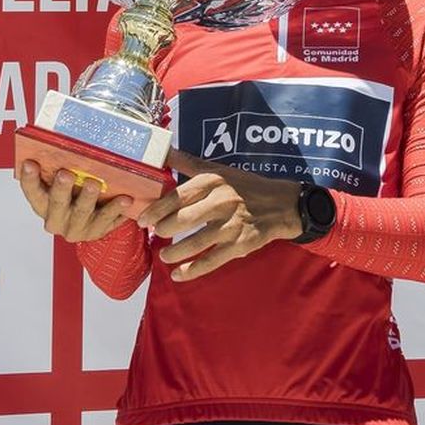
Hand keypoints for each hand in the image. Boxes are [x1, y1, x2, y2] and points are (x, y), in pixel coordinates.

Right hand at [18, 160, 133, 241]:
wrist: (93, 220)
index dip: (29, 178)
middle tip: (66, 174)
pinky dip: (116, 209)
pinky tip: (124, 199)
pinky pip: (108, 221)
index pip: (32, 192)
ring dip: (88, 198)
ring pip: (83, 214)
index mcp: (43, 204)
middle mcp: (58, 219)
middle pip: (57, 204)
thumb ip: (59, 166)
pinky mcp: (98, 231)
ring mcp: (78, 228)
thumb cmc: (74, 194)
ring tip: (94, 184)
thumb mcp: (62, 182)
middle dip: (61, 189)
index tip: (30, 163)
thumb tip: (63, 140)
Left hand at [138, 149, 301, 281]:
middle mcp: (221, 202)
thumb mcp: (218, 170)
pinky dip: (193, 270)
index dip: (156, 210)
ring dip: (174, 253)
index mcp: (213, 181)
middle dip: (163, 231)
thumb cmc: (245, 186)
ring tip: (164, 256)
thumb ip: (187, 163)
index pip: (177, 196)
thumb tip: (162, 150)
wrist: (282, 205)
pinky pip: (212, 260)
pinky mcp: (241, 244)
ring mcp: (231, 225)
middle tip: (155, 235)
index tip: (141, 220)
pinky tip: (178, 275)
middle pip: (183, 220)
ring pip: (195, 243)